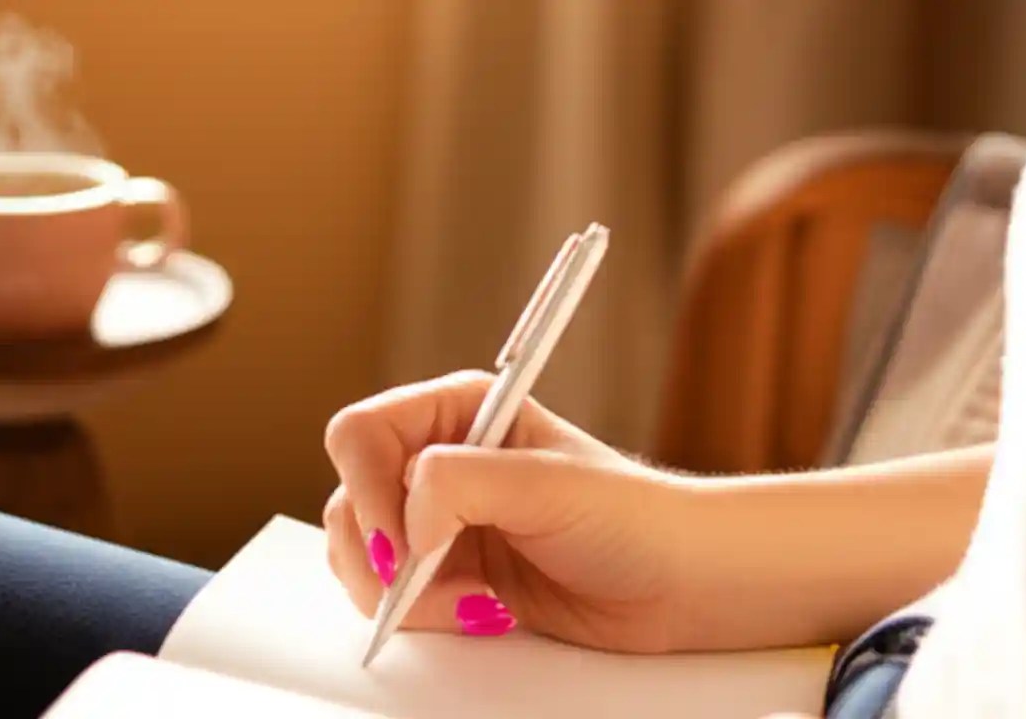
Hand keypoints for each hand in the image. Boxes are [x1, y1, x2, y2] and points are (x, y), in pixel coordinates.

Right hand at [322, 370, 702, 653]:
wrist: (677, 584)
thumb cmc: (634, 517)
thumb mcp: (545, 484)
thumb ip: (458, 484)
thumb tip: (403, 525)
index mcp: (458, 412)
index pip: (362, 435)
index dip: (367, 489)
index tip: (398, 542)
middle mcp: (439, 462)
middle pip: (348, 499)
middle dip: (378, 551)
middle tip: (421, 581)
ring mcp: (439, 522)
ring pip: (358, 553)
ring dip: (397, 590)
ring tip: (464, 598)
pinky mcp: (447, 573)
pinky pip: (390, 597)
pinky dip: (416, 614)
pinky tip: (476, 611)